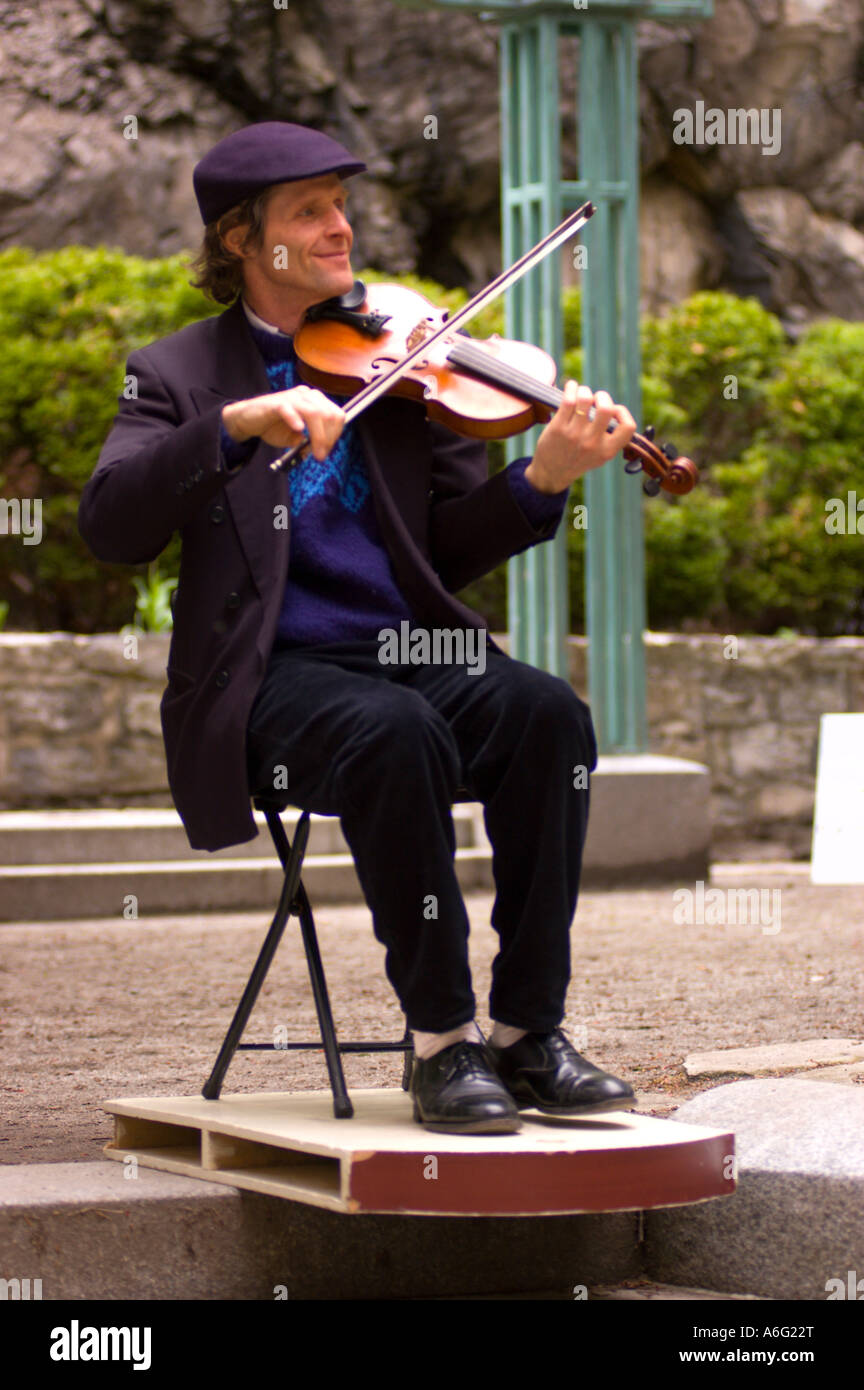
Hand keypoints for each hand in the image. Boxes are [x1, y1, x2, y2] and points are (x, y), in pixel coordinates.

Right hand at [222, 387, 345, 460]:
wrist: (247, 420)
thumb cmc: (272, 426)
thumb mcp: (294, 438)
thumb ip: (308, 442)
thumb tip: (318, 450)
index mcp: (314, 401)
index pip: (336, 414)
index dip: (336, 434)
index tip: (327, 450)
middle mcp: (306, 396)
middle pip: (328, 414)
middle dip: (328, 438)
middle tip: (320, 455)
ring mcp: (291, 398)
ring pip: (314, 413)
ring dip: (318, 436)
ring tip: (314, 452)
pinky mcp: (276, 403)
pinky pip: (289, 409)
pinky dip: (295, 420)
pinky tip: (298, 430)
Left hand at [524, 382, 636, 493]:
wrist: (552, 473)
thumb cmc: (578, 459)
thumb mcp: (600, 456)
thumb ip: (610, 437)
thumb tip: (615, 409)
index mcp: (607, 450)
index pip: (628, 426)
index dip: (622, 412)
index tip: (613, 411)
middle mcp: (592, 443)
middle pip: (606, 408)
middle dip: (602, 396)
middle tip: (595, 400)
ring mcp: (574, 435)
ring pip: (585, 399)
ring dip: (584, 390)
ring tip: (581, 395)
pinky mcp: (558, 428)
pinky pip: (568, 399)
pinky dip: (571, 387)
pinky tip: (571, 387)